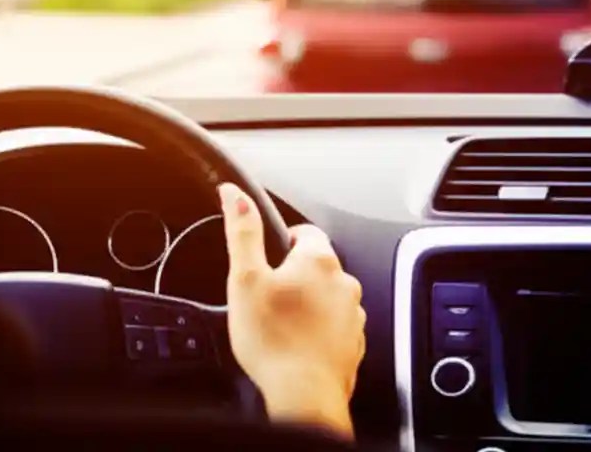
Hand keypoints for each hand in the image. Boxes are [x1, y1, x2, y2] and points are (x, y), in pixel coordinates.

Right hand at [218, 183, 365, 440]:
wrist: (304, 396)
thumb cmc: (273, 341)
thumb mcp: (245, 279)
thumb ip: (242, 232)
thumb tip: (235, 195)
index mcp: (318, 260)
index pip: (305, 232)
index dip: (283, 242)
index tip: (268, 258)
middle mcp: (344, 282)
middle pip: (317, 265)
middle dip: (295, 276)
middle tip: (268, 297)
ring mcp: (353, 314)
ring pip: (328, 297)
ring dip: (309, 304)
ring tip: (282, 325)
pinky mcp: (355, 343)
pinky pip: (336, 327)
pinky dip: (319, 331)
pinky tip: (297, 345)